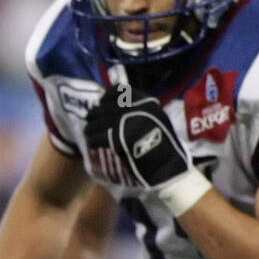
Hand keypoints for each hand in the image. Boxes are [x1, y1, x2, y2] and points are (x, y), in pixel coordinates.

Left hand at [84, 84, 207, 214]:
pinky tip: (93, 143)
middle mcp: (137, 109)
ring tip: (89, 132)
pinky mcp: (120, 140)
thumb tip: (111, 105)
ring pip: (98, 122)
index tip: (101, 104)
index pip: (118, 91)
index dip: (106, 98)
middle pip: (105, 107)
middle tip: (90, 120)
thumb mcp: (156, 118)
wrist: (169, 167)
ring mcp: (128, 124)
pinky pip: (98, 137)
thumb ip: (137, 109)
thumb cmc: (163, 145)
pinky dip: (93, 140)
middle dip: (94, 114)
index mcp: (146, 102)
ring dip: (91, 127)